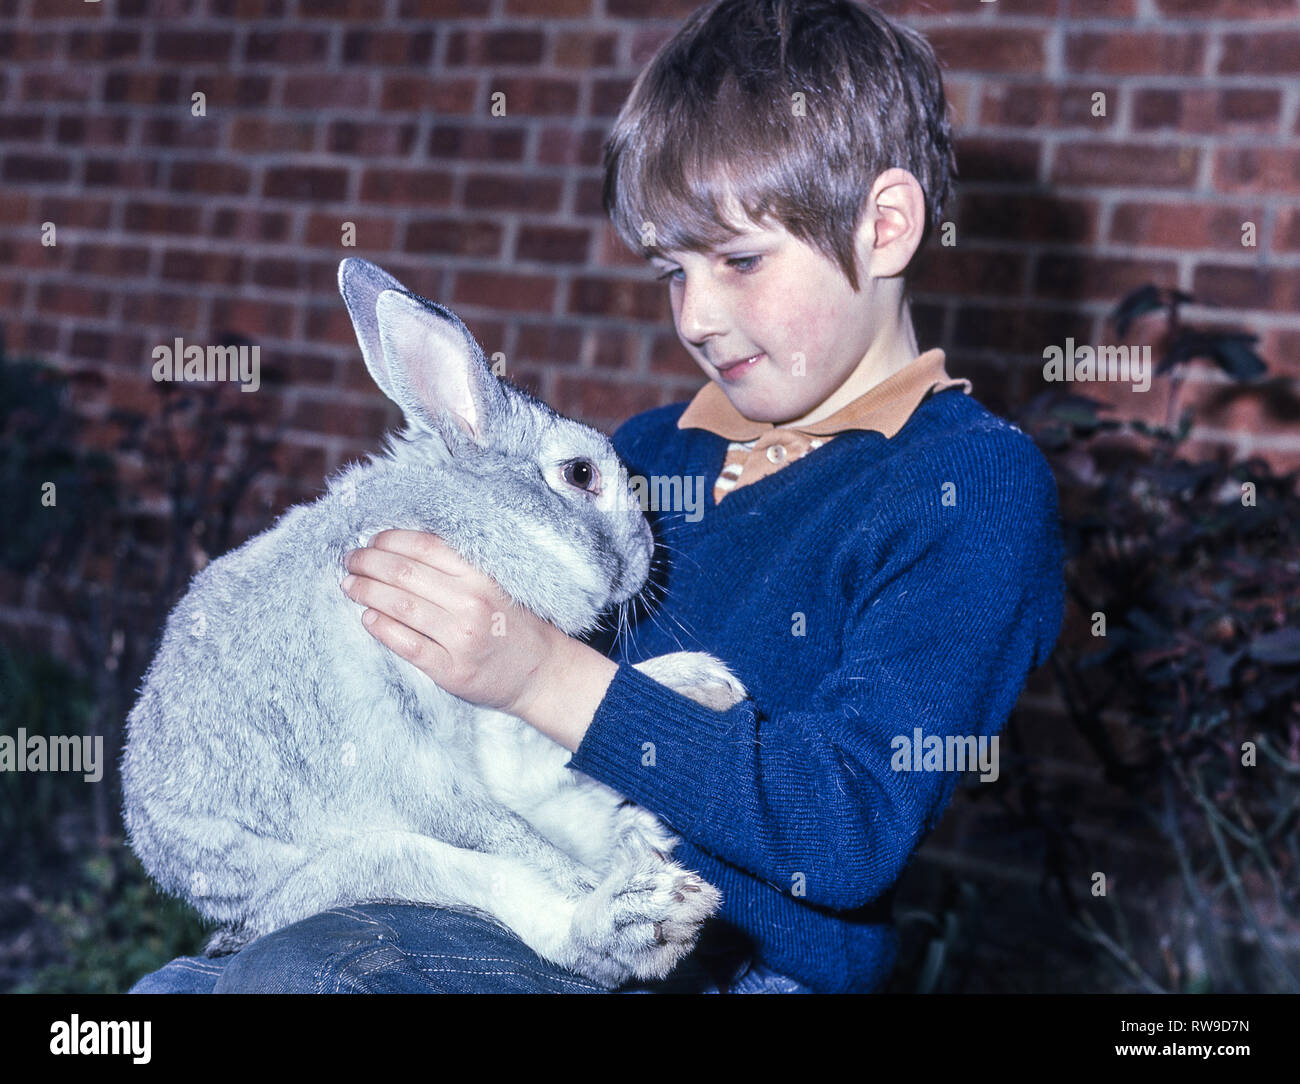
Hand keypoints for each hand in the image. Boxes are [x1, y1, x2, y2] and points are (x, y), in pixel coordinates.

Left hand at [340, 530, 562, 717]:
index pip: (425, 546)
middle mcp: (471, 603)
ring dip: (366, 592)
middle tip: (350, 561)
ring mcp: (460, 638)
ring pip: (399, 606)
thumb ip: (457, 567)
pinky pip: (406, 644)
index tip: (372, 541)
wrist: (540, 672)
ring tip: (349, 585)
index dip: (390, 539)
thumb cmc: (512, 623)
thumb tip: (401, 547)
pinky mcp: (450, 669)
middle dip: (368, 563)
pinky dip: (381, 628)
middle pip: (405, 573)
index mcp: (482, 576)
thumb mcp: (494, 584)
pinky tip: (367, 618)